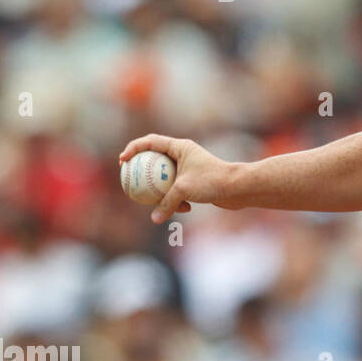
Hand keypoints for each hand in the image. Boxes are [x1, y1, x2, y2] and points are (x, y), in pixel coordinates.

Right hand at [119, 134, 237, 223]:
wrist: (239, 188)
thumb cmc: (213, 182)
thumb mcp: (184, 190)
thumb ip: (166, 203)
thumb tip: (154, 218)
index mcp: (180, 147)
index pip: (150, 142)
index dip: (133, 148)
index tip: (122, 161)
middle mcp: (184, 155)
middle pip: (155, 159)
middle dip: (142, 171)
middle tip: (128, 180)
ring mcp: (189, 168)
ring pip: (166, 179)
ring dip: (162, 192)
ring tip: (158, 204)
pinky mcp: (194, 182)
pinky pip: (178, 190)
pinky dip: (178, 200)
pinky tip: (187, 209)